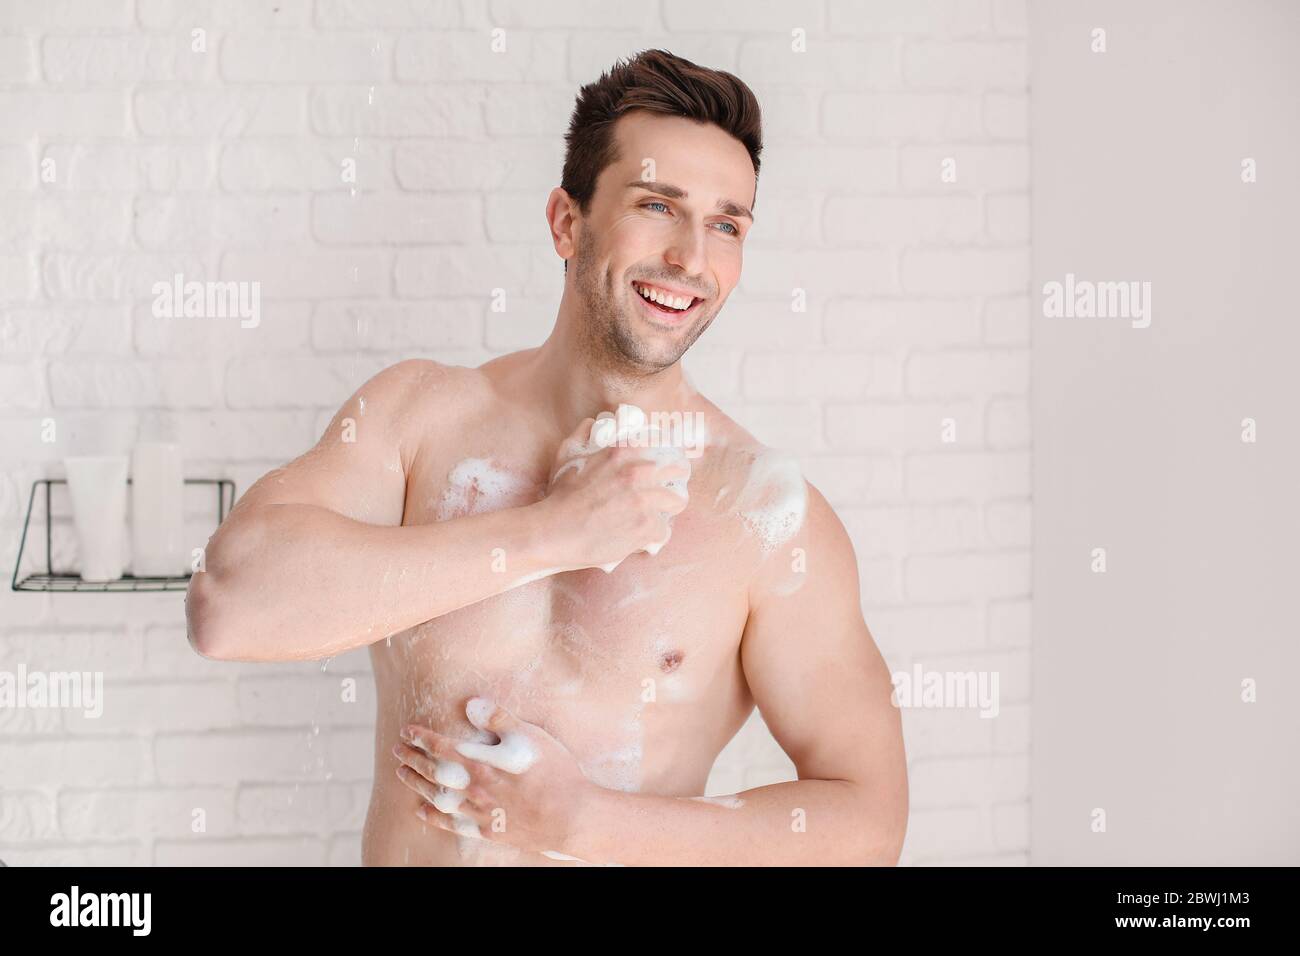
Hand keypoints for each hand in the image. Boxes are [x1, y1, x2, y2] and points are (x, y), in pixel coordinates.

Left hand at [392, 697, 595, 855]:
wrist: (571, 816)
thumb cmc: (554, 771)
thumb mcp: (530, 735)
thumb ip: (499, 718)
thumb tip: (470, 703)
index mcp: (482, 762)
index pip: (442, 747)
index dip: (422, 737)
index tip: (407, 730)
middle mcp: (474, 788)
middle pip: (434, 772)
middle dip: (413, 758)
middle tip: (397, 750)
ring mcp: (479, 811)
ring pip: (437, 797)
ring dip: (417, 785)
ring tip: (402, 775)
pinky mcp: (488, 830)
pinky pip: (452, 823)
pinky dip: (433, 817)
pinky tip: (422, 811)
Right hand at [539, 415, 690, 572]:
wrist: (555, 531)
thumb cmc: (559, 496)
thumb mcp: (567, 455)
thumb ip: (582, 434)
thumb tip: (592, 423)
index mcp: (623, 452)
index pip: (662, 446)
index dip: (666, 458)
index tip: (666, 467)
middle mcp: (638, 472)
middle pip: (678, 471)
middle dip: (674, 480)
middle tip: (667, 493)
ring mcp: (645, 499)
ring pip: (676, 502)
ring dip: (667, 510)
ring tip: (657, 517)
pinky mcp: (646, 526)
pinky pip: (664, 530)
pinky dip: (654, 536)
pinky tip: (643, 537)